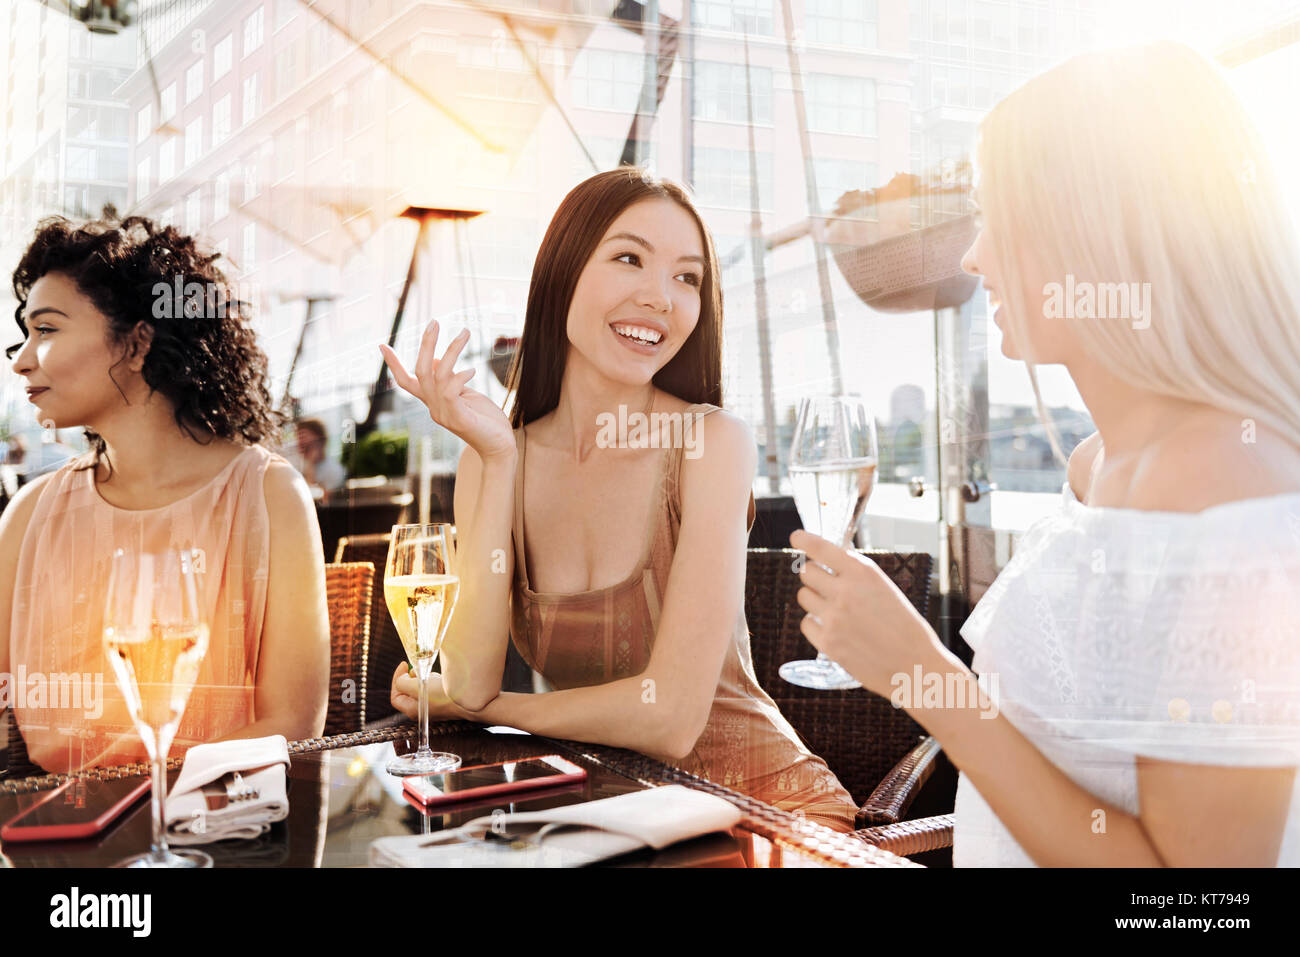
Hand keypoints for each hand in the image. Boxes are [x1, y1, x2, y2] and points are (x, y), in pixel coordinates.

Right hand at [379, 320, 515, 461]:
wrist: (499, 448)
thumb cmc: (485, 420)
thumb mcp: (465, 395)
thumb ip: (449, 379)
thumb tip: (434, 358)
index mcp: (433, 402)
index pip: (406, 382)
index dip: (394, 364)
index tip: (381, 345)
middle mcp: (434, 408)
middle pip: (420, 371)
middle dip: (425, 344)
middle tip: (435, 322)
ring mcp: (444, 413)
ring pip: (437, 375)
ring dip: (451, 350)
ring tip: (466, 332)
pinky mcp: (458, 418)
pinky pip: (450, 390)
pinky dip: (459, 376)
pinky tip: (473, 369)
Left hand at [390, 661, 469, 721]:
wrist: (470, 701)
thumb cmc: (444, 696)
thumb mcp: (418, 687)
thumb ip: (403, 682)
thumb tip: (402, 677)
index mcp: (412, 710)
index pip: (395, 696)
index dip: (396, 679)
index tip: (404, 666)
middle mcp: (421, 710)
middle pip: (407, 691)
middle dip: (411, 677)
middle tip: (417, 668)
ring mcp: (432, 705)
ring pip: (420, 688)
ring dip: (423, 677)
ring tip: (431, 673)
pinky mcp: (442, 700)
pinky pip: (432, 688)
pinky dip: (433, 680)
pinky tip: (440, 677)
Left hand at [789, 529, 944, 696]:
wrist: (914, 665)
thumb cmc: (905, 627)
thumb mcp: (885, 589)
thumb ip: (857, 576)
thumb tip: (830, 565)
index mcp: (863, 573)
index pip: (822, 548)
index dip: (805, 540)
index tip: (796, 537)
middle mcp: (845, 591)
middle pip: (807, 572)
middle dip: (814, 576)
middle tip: (826, 586)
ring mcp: (833, 617)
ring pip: (804, 597)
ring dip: (815, 600)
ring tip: (836, 611)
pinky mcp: (827, 641)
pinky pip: (806, 623)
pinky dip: (816, 625)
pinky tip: (835, 630)